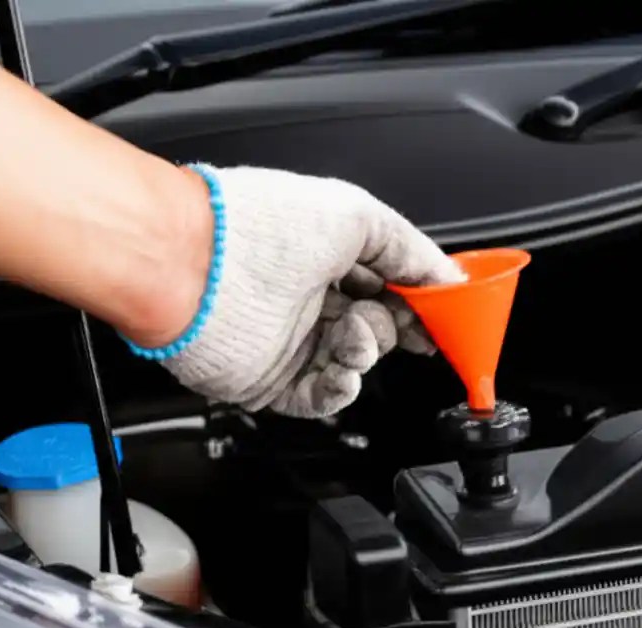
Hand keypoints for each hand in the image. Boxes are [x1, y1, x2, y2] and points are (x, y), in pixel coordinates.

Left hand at [145, 165, 464, 417]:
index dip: (420, 297)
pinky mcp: (270, 381)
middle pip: (378, 324)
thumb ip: (410, 249)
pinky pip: (322, 398)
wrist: (193, 266)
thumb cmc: (258, 228)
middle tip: (415, 325)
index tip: (447, 308)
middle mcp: (305, 295)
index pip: (387, 281)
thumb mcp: (358, 215)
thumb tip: (448, 276)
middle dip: (401, 325)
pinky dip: (343, 389)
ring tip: (355, 334)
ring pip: (356, 361)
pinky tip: (345, 370)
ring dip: (368, 351)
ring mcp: (288, 339)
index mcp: (324, 252)